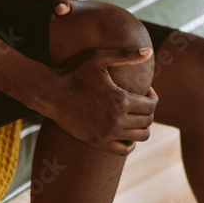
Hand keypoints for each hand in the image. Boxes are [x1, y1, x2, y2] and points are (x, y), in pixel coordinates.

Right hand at [41, 47, 157, 155]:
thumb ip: (126, 55)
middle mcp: (116, 120)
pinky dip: (131, 143)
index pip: (151, 105)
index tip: (147, 91)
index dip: (153, 97)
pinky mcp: (97, 142)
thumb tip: (149, 52)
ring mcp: (107, 134)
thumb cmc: (74, 72)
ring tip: (134, 115)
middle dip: (149, 110)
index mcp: (120, 101)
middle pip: (148, 121)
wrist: (49, 93)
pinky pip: (124, 150)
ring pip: (140, 136)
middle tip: (141, 101)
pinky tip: (127, 132)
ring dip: (143, 125)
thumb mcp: (98, 58)